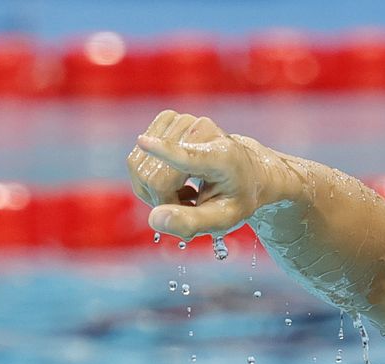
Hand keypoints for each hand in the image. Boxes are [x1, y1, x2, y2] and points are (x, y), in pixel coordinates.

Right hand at [126, 111, 290, 240]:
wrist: (247, 172)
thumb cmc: (236, 197)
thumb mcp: (224, 219)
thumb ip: (191, 223)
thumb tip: (155, 219)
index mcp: (221, 158)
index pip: (189, 156)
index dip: (165, 152)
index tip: (143, 143)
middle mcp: (203, 132)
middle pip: (155, 177)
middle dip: (162, 201)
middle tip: (187, 207)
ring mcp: (183, 121)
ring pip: (141, 167)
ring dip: (154, 190)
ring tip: (184, 193)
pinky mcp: (167, 119)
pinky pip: (137, 157)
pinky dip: (149, 175)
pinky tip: (173, 179)